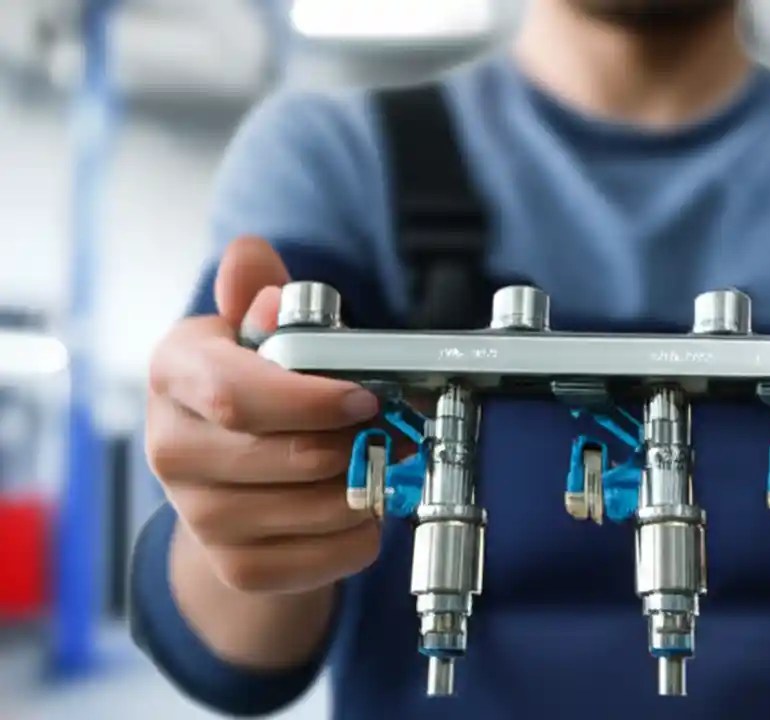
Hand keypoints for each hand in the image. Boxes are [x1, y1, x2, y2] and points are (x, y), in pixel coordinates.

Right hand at [146, 237, 382, 594]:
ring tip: (380, 462)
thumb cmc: (258, 387)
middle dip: (355, 443)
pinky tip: (364, 506)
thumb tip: (250, 259)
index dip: (311, 399)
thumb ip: (262, 293)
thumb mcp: (258, 329)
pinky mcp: (235, 566)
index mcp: (175, 372)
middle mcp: (171, 447)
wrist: (233, 478)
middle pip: (285, 455)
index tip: (364, 396)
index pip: (237, 393)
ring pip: (312, 509)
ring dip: (365, 486)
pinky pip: (322, 558)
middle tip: (395, 429)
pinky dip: (361, 534)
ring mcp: (199, 515)